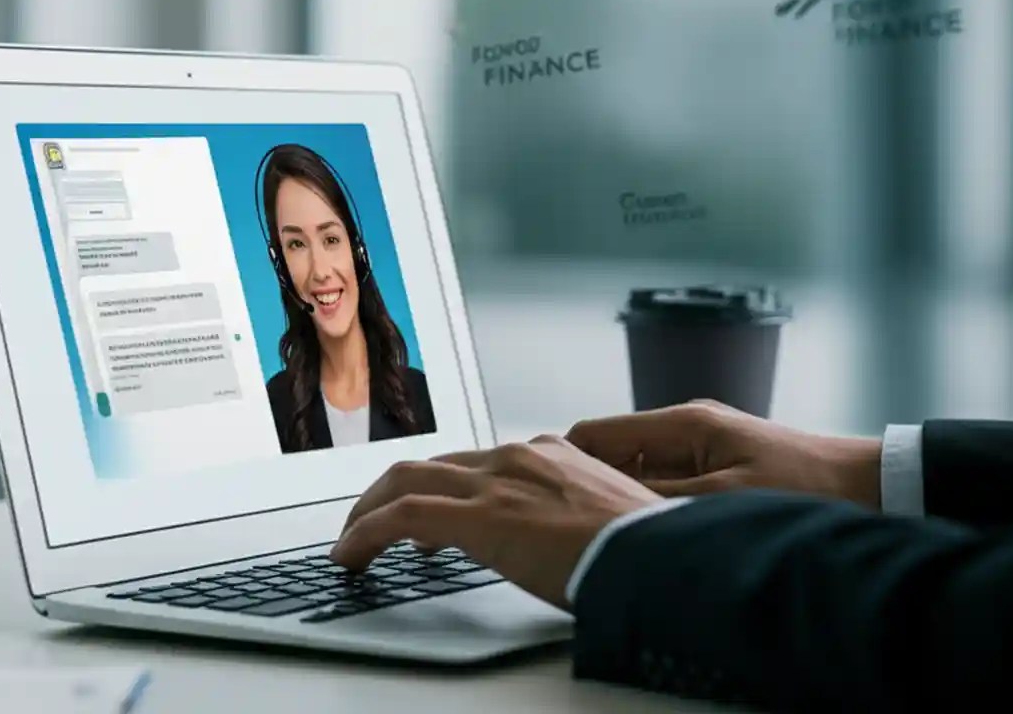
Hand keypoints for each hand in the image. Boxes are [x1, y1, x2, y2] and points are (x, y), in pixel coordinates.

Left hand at [329, 435, 662, 609]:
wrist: (662, 557)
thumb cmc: (648, 550)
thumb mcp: (608, 524)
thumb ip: (577, 521)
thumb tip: (568, 547)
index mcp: (551, 455)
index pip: (475, 464)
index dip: (442, 489)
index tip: (429, 518)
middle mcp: (517, 458)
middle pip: (431, 465)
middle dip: (391, 493)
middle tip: (370, 522)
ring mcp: (495, 483)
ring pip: (405, 482)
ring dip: (368, 511)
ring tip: (352, 541)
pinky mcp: (478, 516)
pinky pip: (399, 517)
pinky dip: (365, 534)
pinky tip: (350, 557)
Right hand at [566, 400, 882, 507]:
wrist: (875, 487)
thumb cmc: (807, 488)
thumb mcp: (720, 500)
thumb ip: (655, 499)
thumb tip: (599, 503)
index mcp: (683, 423)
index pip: (594, 433)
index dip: (562, 463)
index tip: (545, 495)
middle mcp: (688, 428)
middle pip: (611, 453)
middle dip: (589, 485)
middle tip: (574, 524)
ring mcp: (704, 448)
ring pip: (637, 473)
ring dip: (623, 500)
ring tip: (612, 534)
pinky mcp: (720, 469)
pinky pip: (665, 486)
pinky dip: (651, 507)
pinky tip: (652, 535)